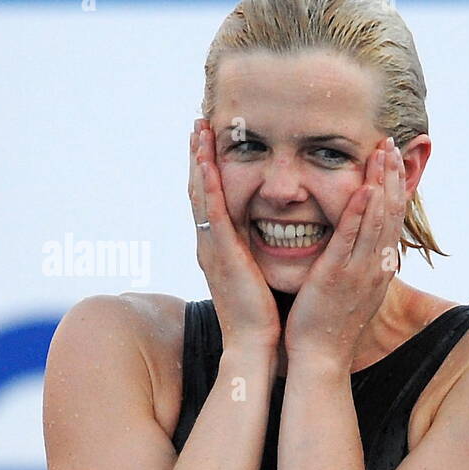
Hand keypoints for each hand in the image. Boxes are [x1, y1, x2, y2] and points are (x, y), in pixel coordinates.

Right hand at [189, 118, 279, 351]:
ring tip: (198, 130)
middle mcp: (210, 245)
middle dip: (197, 156)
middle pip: (200, 190)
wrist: (253, 346)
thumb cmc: (261, 318)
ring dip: (198, 160)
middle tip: (197, 123)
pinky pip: (213, 214)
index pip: (211, 200)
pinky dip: (208, 186)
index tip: (209, 142)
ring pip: (201, 195)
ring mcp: (212, 249)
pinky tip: (207, 163)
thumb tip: (271, 239)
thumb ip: (256, 256)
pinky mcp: (222, 256)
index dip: (207, 170)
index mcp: (220, 249)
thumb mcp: (256, 278)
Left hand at [283, 136, 405, 366]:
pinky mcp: (339, 276)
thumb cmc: (326, 326)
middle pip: (391, 213)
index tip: (392, 160)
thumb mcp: (349, 290)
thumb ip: (353, 264)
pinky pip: (352, 239)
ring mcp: (361, 271)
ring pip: (377, 220)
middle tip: (391, 143)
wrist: (320, 358)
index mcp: (378, 269)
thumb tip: (353, 245)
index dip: (394, 187)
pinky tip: (365, 188)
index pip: (391, 220)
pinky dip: (361, 212)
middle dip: (392, 176)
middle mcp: (376, 267)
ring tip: (382, 152)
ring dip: (381, 183)